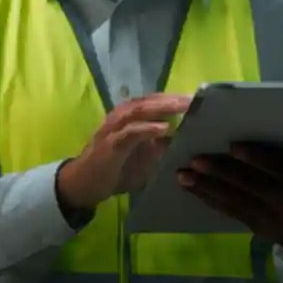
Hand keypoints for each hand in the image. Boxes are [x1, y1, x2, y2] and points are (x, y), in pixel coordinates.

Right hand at [58, 94, 189, 211]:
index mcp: (129, 116)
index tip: (198, 97)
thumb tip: (186, 139)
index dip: (174, 97)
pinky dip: (148, 128)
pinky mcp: (110, 144)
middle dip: (172, 98)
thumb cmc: (116, 169)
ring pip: (139, 110)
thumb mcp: (145, 156)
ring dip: (163, 107)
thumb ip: (162, 146)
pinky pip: (130, 132)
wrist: (84, 185)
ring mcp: (114, 129)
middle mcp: (121, 117)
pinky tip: (164, 128)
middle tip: (195, 98)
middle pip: (149, 101)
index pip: (154, 101)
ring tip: (183, 106)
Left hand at [178, 142, 282, 273]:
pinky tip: (193, 190)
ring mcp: (269, 219)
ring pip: (234, 201)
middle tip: (196, 160)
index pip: (280, 170)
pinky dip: (210, 200)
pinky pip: (230, 212)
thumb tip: (252, 133)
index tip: (233, 146)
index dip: (257, 158)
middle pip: (251, 186)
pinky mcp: (255, 228)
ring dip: (206, 188)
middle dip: (221, 173)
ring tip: (184, 176)